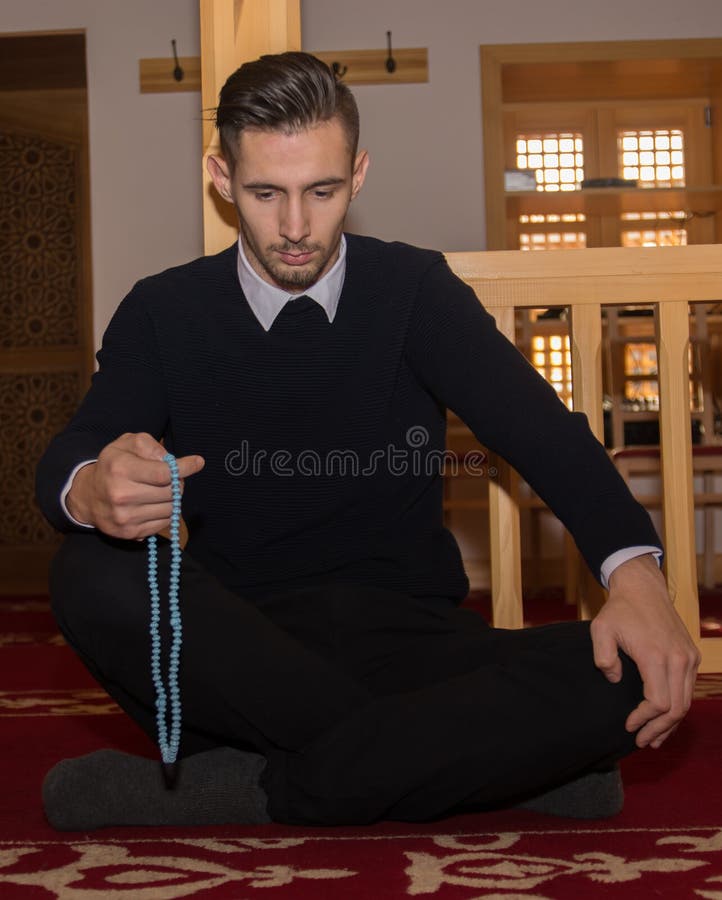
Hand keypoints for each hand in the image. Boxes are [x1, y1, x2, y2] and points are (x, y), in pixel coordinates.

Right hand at [66, 432, 204, 539]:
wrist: (87, 495)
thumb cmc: (113, 465)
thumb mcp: (126, 444)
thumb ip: (150, 446)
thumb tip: (174, 461)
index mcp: (121, 469)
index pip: (164, 473)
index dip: (184, 468)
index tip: (197, 462)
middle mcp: (121, 495)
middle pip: (171, 492)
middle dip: (177, 482)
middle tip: (173, 478)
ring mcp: (125, 517)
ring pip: (170, 509)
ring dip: (172, 499)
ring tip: (160, 490)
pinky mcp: (129, 532)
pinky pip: (163, 524)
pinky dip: (165, 513)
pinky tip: (153, 504)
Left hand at [590, 553, 699, 748]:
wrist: (643, 588)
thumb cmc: (619, 610)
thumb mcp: (600, 629)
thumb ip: (603, 657)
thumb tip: (614, 679)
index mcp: (655, 655)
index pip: (658, 702)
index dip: (643, 719)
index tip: (628, 726)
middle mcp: (678, 659)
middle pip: (676, 708)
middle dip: (658, 729)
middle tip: (642, 741)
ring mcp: (688, 657)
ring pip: (686, 702)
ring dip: (670, 723)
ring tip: (654, 738)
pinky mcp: (691, 655)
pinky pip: (688, 689)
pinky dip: (678, 706)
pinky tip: (665, 717)